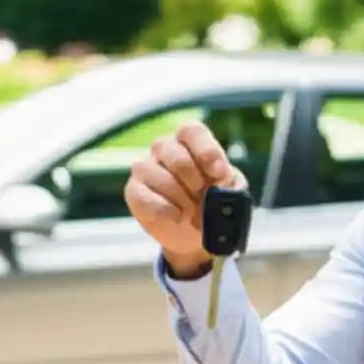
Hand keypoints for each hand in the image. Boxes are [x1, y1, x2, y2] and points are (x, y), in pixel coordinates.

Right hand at [123, 120, 244, 276]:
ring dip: (181, 199)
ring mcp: (146, 168)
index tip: (219, 174)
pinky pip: (144, 197)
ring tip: (191, 211)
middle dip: (194, 181)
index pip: (191, 131)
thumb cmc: (212, 202)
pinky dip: (164, 210)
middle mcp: (165, 148)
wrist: (194, 232)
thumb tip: (221, 187)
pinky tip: (176, 216)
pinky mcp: (134, 191)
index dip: (206, 151)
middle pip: (176, 155)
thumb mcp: (229, 191)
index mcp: (190, 141)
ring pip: (159, 177)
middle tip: (204, 197)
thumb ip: (229, 185)